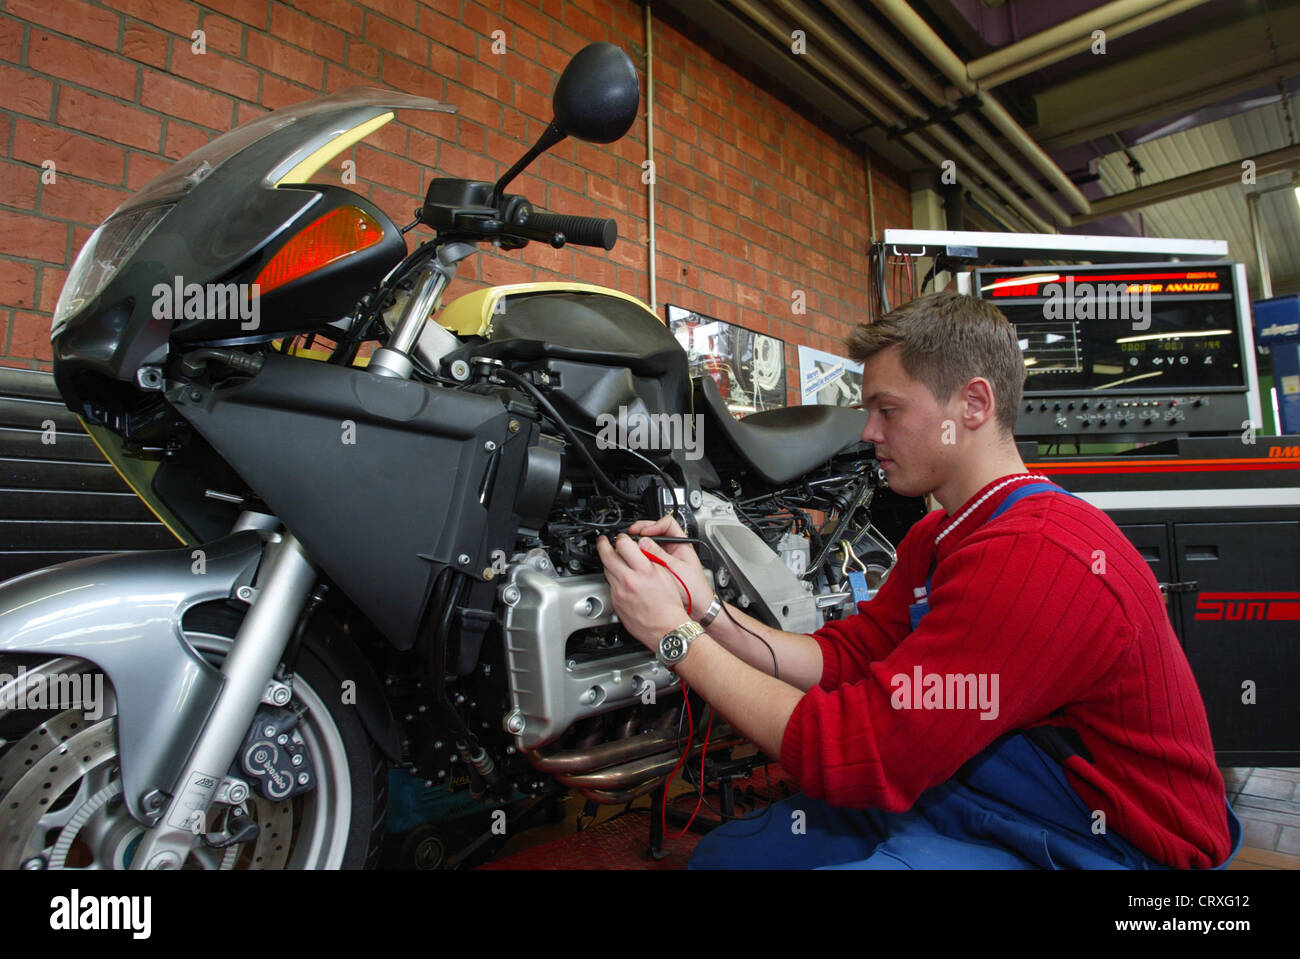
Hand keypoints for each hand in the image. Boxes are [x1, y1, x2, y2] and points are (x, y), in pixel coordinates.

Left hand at [596, 533, 690, 649]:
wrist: (666, 629)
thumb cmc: (669, 605)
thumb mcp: (665, 575)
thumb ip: (649, 559)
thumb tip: (639, 549)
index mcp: (643, 571)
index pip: (624, 544)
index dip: (621, 538)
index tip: (621, 538)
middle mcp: (629, 580)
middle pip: (608, 556)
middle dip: (604, 545)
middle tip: (603, 541)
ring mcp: (620, 592)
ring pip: (606, 570)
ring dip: (608, 562)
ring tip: (612, 559)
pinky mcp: (616, 603)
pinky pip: (610, 585)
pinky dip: (613, 579)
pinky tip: (620, 579)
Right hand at [625, 515, 712, 614]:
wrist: (698, 607)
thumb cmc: (694, 589)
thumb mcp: (676, 569)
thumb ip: (659, 555)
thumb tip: (643, 542)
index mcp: (681, 544)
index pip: (667, 523)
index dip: (654, 525)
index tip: (644, 533)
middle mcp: (673, 548)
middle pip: (655, 531)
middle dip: (642, 532)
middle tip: (630, 535)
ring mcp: (666, 557)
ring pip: (650, 544)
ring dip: (639, 544)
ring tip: (630, 547)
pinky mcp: (659, 567)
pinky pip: (647, 556)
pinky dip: (639, 556)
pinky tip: (634, 559)